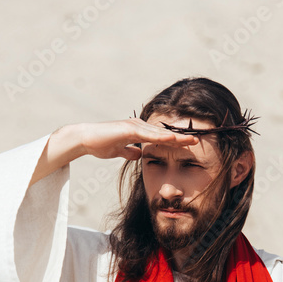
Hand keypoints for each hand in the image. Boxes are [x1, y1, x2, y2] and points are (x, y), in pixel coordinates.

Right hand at [78, 118, 197, 160]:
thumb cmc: (100, 144)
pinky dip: (160, 136)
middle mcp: (139, 127)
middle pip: (164, 133)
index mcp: (139, 132)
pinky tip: (172, 138)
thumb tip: (139, 155)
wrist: (85, 139)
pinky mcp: (128, 129)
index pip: (161, 138)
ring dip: (175, 136)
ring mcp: (134, 126)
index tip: (189, 146)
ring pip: (159, 132)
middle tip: (198, 140)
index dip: (175, 142)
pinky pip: (147, 134)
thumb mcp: (119, 151)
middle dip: (181, 137)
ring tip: (190, 140)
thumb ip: (130, 152)